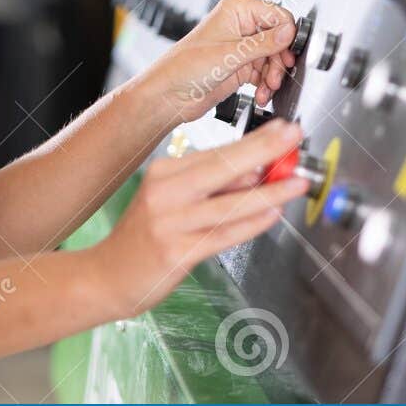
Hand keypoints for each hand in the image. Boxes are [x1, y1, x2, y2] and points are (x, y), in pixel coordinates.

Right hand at [87, 119, 307, 316]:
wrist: (108, 275)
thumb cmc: (146, 236)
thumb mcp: (172, 200)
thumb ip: (211, 187)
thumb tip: (256, 171)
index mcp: (164, 172)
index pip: (217, 153)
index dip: (255, 141)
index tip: (282, 130)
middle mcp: (164, 192)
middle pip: (221, 167)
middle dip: (263, 149)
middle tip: (293, 137)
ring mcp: (169, 222)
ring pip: (228, 204)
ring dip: (268, 192)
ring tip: (297, 182)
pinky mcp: (176, 252)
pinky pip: (223, 235)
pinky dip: (251, 224)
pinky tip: (272, 215)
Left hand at [134, 0, 296, 124]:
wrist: (170, 94)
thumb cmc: (186, 67)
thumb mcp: (231, 53)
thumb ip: (264, 43)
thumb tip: (289, 31)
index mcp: (238, 9)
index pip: (277, 15)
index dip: (286, 35)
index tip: (288, 54)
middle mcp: (241, 24)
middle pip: (279, 38)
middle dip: (279, 60)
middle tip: (276, 76)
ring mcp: (241, 45)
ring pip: (274, 58)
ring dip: (273, 75)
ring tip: (267, 88)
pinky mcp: (241, 64)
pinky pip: (264, 71)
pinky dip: (266, 84)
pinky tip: (260, 93)